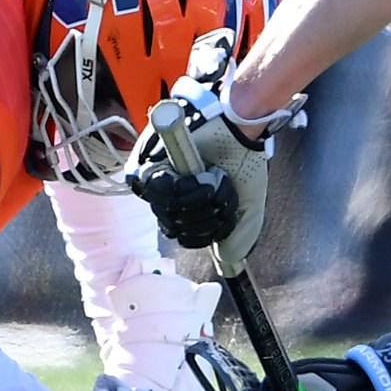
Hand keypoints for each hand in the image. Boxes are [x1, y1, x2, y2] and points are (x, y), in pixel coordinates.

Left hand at [126, 73, 301, 269]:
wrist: (240, 126)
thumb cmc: (242, 159)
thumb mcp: (245, 206)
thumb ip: (236, 236)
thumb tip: (229, 264)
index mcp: (185, 202)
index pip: (181, 232)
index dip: (202, 230)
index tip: (221, 215)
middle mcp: (167, 191)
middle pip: (171, 224)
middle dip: (203, 215)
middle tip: (219, 195)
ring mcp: (154, 176)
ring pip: (165, 209)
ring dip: (196, 199)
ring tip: (212, 178)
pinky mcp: (145, 159)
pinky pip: (154, 188)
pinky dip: (183, 186)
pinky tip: (199, 173)